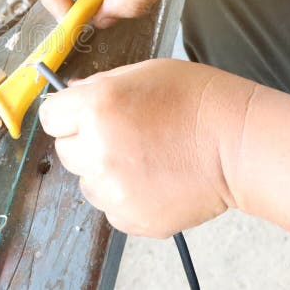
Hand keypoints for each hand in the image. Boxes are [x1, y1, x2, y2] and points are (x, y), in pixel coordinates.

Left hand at [39, 59, 253, 236]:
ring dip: (103, 172)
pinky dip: (124, 197)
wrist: (239, 144)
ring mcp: (113, 188)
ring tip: (141, 158)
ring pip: (86, 182)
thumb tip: (69, 95)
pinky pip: (109, 208)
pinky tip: (152, 179)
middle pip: (64, 150)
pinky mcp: (130, 217)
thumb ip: (98, 85)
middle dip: (84, 142)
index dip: (65, 115)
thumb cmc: (197, 100)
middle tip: (120, 135)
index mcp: (97, 107)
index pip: (50, 117)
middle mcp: (98, 149)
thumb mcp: (143, 72)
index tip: (78, 117)